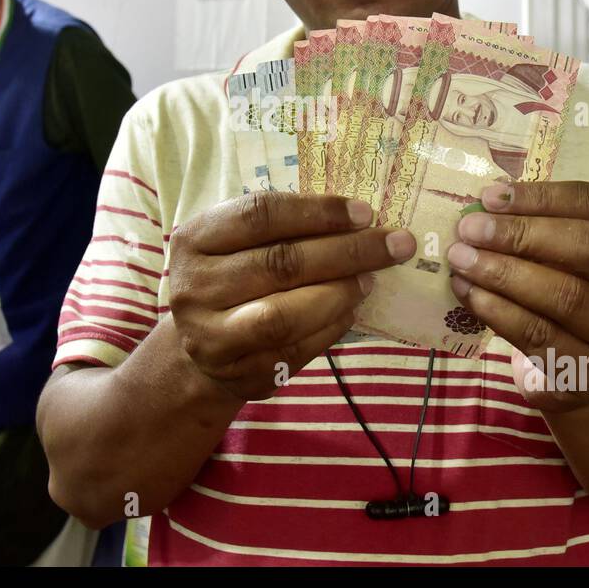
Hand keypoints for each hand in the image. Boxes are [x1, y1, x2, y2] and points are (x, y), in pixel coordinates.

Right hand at [167, 192, 415, 401]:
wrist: (198, 351)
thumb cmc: (231, 279)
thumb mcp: (238, 243)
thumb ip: (282, 229)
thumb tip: (359, 220)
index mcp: (193, 240)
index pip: (259, 215)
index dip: (317, 212)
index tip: (365, 212)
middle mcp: (193, 288)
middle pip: (280, 264)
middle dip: (346, 252)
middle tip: (394, 244)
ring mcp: (212, 338)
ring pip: (285, 315)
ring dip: (339, 293)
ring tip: (370, 279)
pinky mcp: (240, 375)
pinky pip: (296, 351)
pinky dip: (332, 327)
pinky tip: (352, 309)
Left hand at [446, 179, 588, 412]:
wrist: (582, 376)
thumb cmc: (569, 302)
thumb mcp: (565, 262)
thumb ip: (539, 232)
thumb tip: (486, 205)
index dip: (543, 197)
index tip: (489, 198)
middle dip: (522, 234)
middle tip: (469, 229)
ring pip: (568, 295)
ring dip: (505, 273)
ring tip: (461, 260)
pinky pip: (543, 336)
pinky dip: (500, 311)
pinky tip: (470, 294)